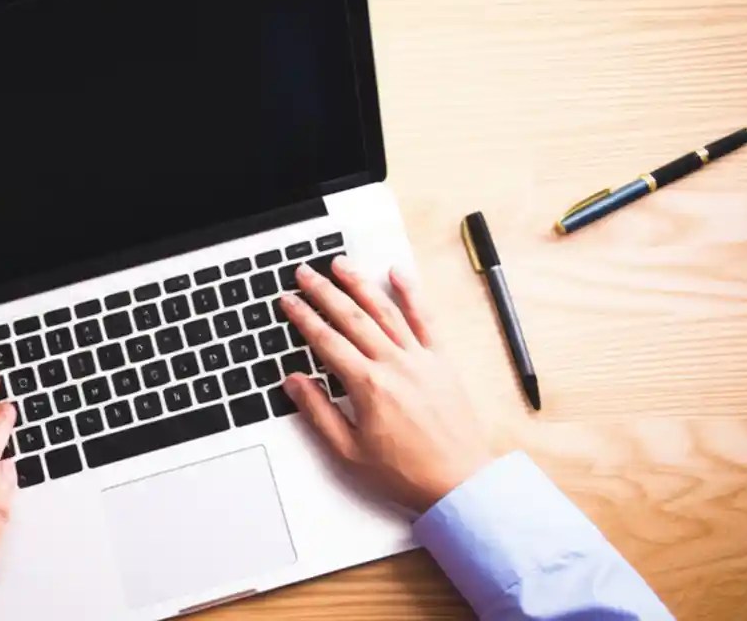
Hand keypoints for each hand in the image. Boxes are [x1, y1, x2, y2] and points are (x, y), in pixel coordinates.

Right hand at [279, 257, 495, 511]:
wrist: (457, 481)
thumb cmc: (405, 472)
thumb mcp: (349, 451)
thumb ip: (319, 412)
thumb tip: (295, 382)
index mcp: (367, 386)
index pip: (326, 341)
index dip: (303, 318)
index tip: (288, 302)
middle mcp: (393, 364)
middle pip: (351, 317)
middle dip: (324, 291)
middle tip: (304, 273)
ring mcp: (419, 358)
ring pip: (385, 310)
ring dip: (360, 284)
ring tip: (340, 265)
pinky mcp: (441, 360)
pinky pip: (425, 318)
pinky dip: (411, 293)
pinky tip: (397, 274)